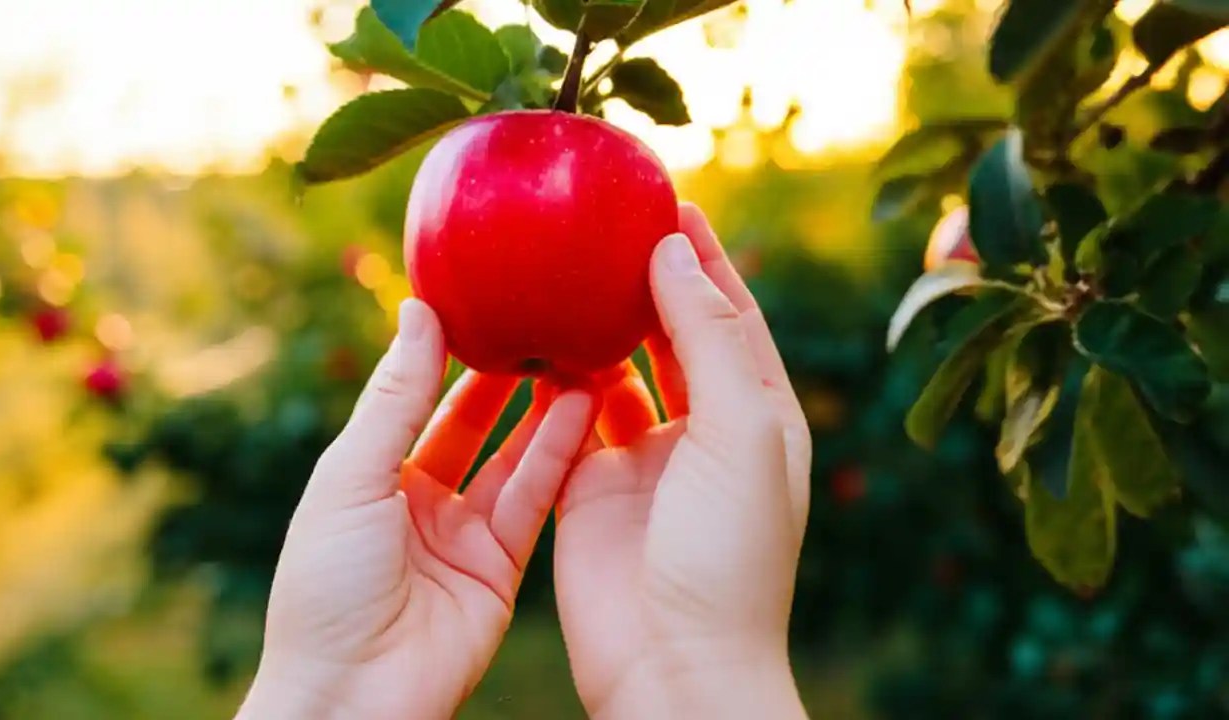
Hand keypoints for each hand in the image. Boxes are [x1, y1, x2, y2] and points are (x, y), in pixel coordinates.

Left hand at [238, 300, 593, 719]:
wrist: (352, 697)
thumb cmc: (327, 588)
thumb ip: (394, 398)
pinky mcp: (502, 569)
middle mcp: (420, 502)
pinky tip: (580, 409)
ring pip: (513, 459)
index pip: (418, 400)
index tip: (487, 300)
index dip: (450, 354)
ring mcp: (463, 536)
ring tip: (580, 355)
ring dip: (545, 411)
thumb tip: (418, 310)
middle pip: (473, 425)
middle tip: (546, 323)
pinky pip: (534, 501)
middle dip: (509, 378)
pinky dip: (557, 456)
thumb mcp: (352, 478)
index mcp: (371, 477)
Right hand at [555, 204, 810, 718]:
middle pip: (675, 333)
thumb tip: (673, 252)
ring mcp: (645, 458)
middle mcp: (704, 430)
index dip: (706, 258)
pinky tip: (534, 332)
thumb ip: (710, 337)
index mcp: (758, 416)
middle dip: (649, 277)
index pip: (733, 316)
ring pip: (619, 368)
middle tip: (607, 220)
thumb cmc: (727, 556)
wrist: (672, 663)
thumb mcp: (741, 432)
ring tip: (564, 264)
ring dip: (597, 322)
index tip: (669, 199)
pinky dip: (555, 374)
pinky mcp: (589, 485)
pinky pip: (570, 414)